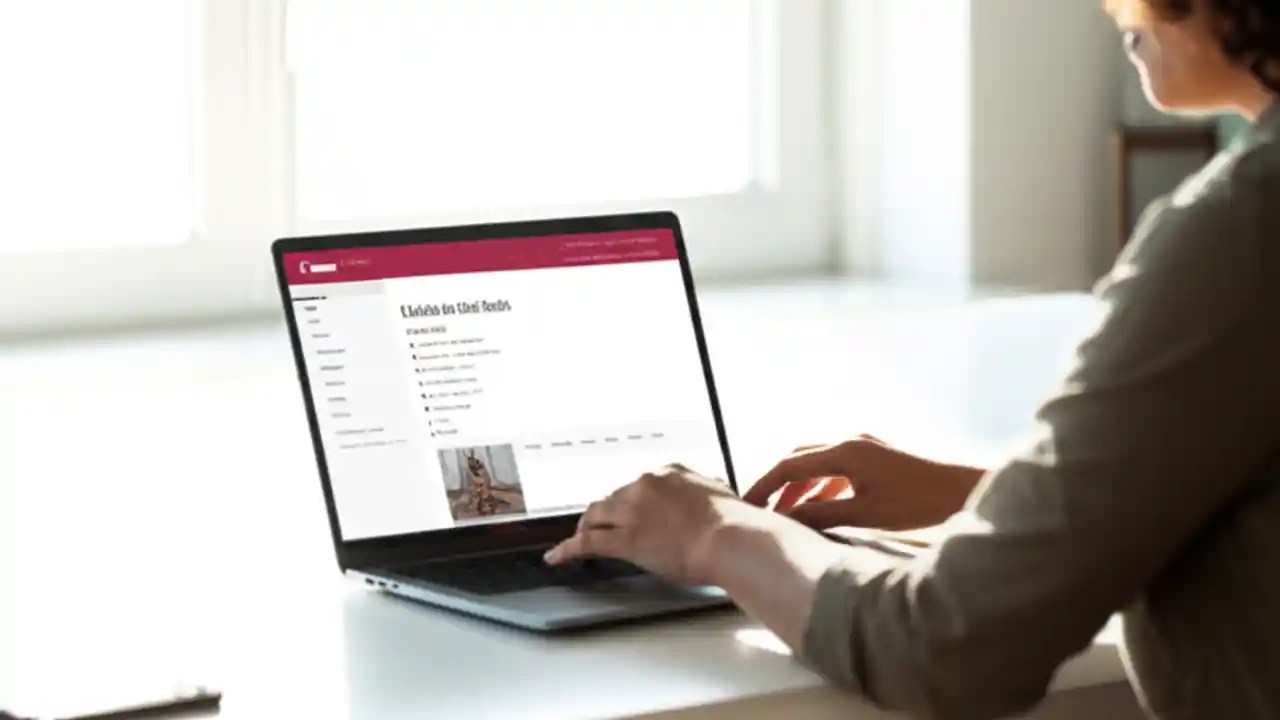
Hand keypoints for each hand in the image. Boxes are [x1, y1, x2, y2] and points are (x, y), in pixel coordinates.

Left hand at [544, 464, 753, 584]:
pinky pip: (587, 542)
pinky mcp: (624, 538)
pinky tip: (557, 556)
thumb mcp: (721, 496)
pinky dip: (568, 548)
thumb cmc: (736, 524)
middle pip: (614, 499)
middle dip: (607, 514)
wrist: (732, 539)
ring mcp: (631, 510)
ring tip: (577, 539)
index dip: (630, 501)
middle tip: (602, 527)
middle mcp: (645, 485)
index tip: (629, 510)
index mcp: (670, 472)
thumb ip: (706, 492)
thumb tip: (713, 490)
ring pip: (596, 516)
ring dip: (586, 527)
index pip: (639, 486)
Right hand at [743, 435, 984, 530]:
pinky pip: (837, 468)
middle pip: (800, 459)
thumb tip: (786, 521)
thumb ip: (822, 515)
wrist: (964, 490)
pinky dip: (821, 486)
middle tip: (760, 508)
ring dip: (800, 487)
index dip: (765, 486)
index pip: (790, 466)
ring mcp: (865, 446)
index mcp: (845, 450)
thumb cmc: (919, 502)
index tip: (746, 505)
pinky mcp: (876, 456)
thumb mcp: (865, 513)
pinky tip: (819, 507)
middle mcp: (851, 441)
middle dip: (778, 484)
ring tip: (785, 514)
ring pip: (819, 463)